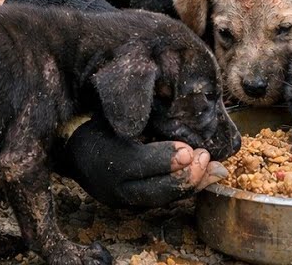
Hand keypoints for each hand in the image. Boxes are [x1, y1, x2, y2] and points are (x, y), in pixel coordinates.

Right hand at [58, 116, 227, 208]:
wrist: (78, 154)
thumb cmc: (100, 124)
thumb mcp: (111, 109)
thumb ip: (135, 105)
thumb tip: (168, 87)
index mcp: (102, 156)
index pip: (132, 163)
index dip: (162, 159)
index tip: (187, 150)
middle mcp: (112, 185)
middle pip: (149, 190)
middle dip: (182, 177)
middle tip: (204, 157)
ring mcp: (124, 199)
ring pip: (161, 199)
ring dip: (190, 185)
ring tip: (213, 168)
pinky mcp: (136, 203)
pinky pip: (165, 200)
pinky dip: (189, 190)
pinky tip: (209, 177)